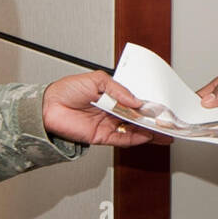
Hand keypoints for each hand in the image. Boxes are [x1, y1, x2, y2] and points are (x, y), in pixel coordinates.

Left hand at [42, 72, 169, 147]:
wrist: (48, 106)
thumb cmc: (66, 90)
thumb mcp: (96, 79)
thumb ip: (118, 89)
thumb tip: (135, 100)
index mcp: (112, 96)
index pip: (135, 102)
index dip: (149, 105)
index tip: (162, 107)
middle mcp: (112, 111)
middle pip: (137, 118)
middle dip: (154, 121)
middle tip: (169, 123)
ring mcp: (108, 124)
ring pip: (134, 130)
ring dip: (149, 132)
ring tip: (165, 132)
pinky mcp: (102, 136)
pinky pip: (122, 139)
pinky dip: (135, 138)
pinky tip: (147, 137)